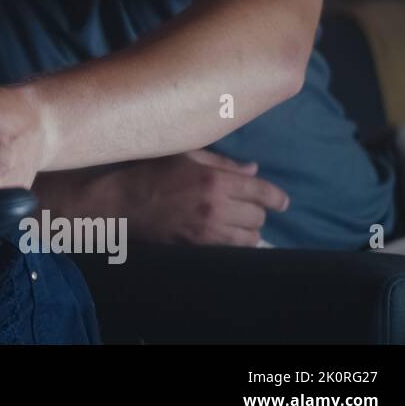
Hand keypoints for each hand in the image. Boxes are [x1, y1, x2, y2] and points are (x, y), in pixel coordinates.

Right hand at [121, 149, 289, 245]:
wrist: (122, 204)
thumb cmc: (152, 172)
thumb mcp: (185, 155)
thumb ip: (222, 163)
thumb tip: (253, 170)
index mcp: (215, 180)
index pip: (262, 192)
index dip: (277, 198)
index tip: (281, 202)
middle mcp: (216, 207)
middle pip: (258, 216)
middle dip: (256, 210)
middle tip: (247, 206)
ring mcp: (208, 231)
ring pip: (249, 237)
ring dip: (247, 229)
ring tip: (238, 222)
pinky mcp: (199, 247)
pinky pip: (233, 250)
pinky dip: (235, 242)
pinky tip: (228, 234)